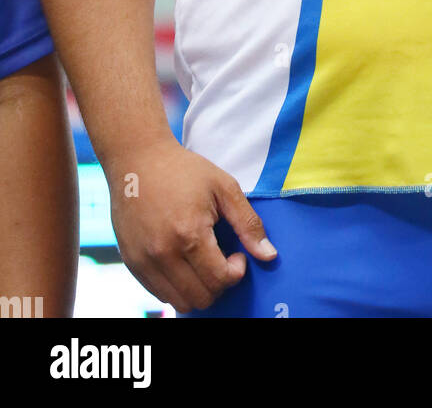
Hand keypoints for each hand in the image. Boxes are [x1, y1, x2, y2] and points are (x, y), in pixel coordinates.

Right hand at [106, 136, 276, 313]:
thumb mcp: (224, 186)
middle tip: (220, 258)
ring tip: (201, 261)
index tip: (236, 254)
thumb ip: (248, 223)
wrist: (138, 160)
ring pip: (180, 303)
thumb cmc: (184, 170)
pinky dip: (176, 287)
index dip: (236, 271)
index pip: (220, 280)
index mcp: (189, 234)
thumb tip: (269, 255)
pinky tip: (183, 261)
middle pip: (201, 298)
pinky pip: (159, 294)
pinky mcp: (131, 263)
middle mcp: (163, 253)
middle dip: (219, 283)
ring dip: (198, 289)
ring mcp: (143, 261)